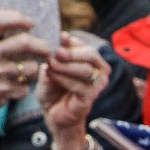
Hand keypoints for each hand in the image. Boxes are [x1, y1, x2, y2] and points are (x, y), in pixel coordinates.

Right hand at [0, 10, 51, 136]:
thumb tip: (22, 25)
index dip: (18, 18)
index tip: (31, 23)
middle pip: (24, 42)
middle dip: (42, 46)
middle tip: (47, 49)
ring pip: (30, 67)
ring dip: (34, 70)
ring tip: (27, 71)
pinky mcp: (1, 92)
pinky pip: (26, 87)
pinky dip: (25, 88)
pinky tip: (16, 87)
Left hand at [38, 33, 109, 149]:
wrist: (53, 113)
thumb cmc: (53, 88)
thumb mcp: (51, 67)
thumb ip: (57, 54)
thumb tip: (62, 36)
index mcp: (91, 60)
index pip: (84, 45)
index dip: (72, 41)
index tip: (58, 38)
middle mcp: (99, 71)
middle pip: (91, 55)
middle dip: (72, 53)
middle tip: (56, 52)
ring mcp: (97, 85)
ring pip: (86, 70)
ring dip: (65, 66)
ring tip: (50, 65)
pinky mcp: (91, 98)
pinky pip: (79, 86)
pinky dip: (64, 79)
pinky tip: (51, 76)